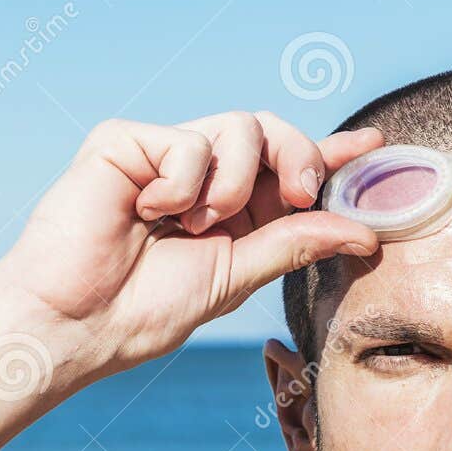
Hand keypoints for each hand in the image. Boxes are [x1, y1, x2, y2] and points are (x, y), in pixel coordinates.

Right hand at [0, 111, 381, 370]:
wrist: (76, 323)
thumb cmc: (143, 311)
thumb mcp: (236, 276)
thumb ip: (294, 244)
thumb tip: (364, 232)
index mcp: (232, 211)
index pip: (289, 170)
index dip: (331, 155)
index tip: (375, 145)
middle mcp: (203, 177)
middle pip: (273, 132)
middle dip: (299, 157)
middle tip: (296, 197)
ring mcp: (163, 155)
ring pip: (239, 127)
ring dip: (232, 184)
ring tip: (193, 226)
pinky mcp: (126, 141)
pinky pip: (188, 140)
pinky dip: (181, 184)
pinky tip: (147, 213)